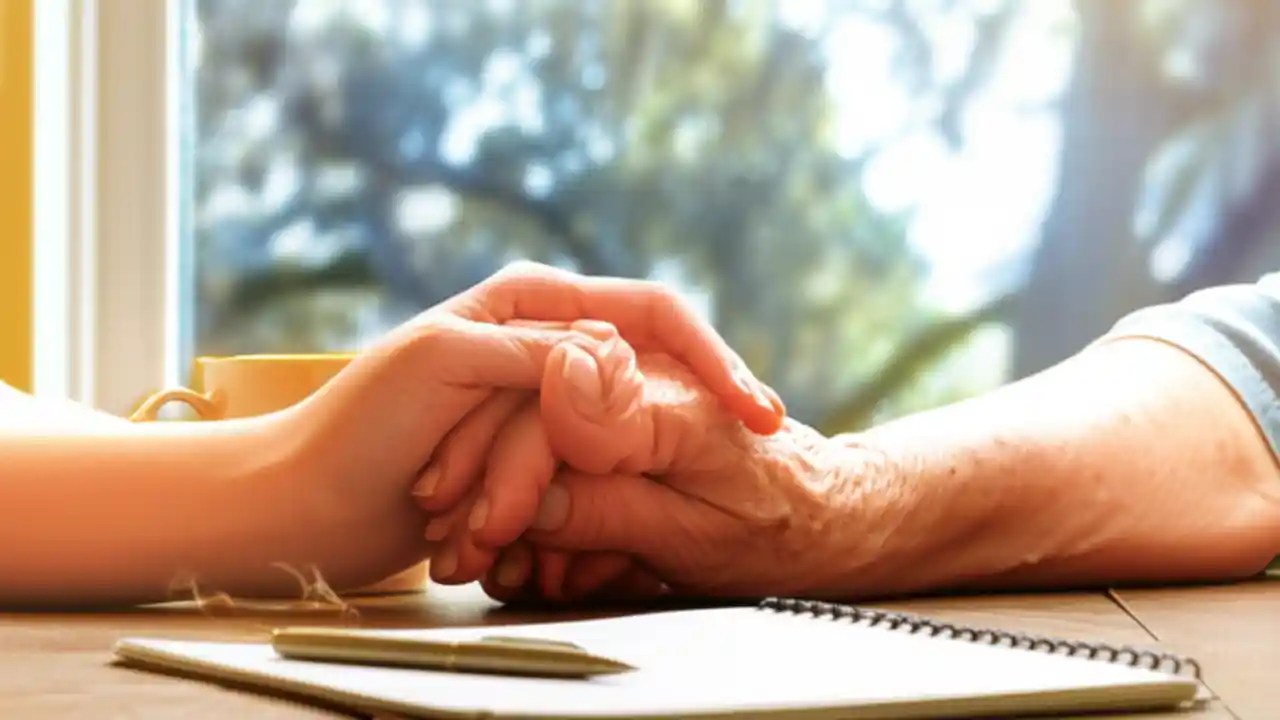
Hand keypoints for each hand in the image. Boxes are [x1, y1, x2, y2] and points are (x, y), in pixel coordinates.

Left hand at [270, 263, 785, 590]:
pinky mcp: (525, 459)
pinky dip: (594, 506)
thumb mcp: (452, 368)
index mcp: (528, 301)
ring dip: (618, 485)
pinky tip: (605, 537)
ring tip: (610, 508)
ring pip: (614, 436)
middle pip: (644, 378)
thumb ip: (540, 355)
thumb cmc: (362, 429)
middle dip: (671, 436)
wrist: (307, 508)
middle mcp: (538, 344)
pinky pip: (585, 474)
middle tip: (732, 473)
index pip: (653, 315)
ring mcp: (535, 405)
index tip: (756, 417)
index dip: (712, 361)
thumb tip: (621, 353)